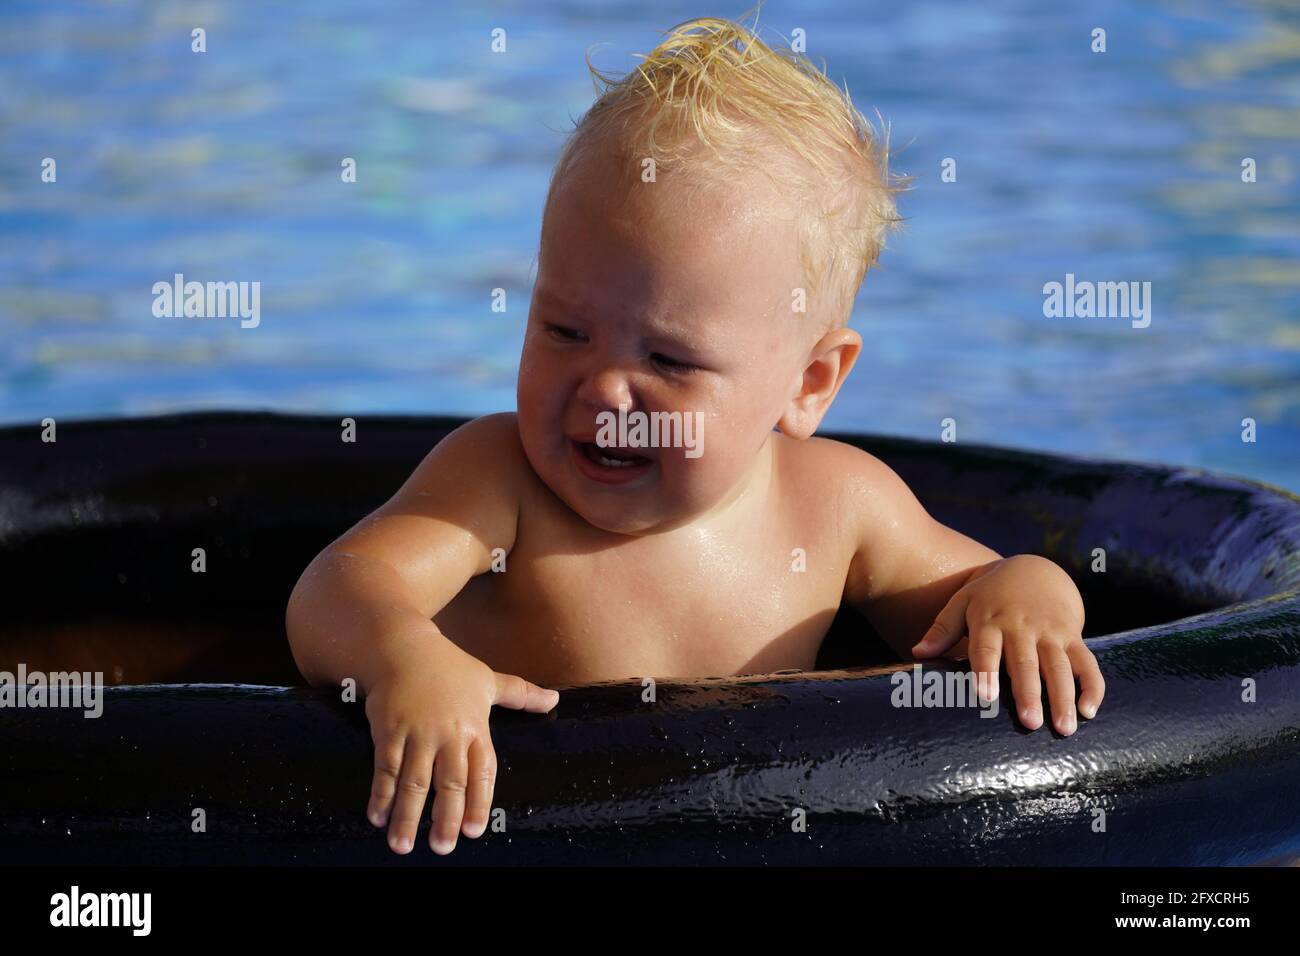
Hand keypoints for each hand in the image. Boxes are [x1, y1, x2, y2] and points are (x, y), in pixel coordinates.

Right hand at [363, 639, 559, 854]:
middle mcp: (448, 733)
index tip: (475, 831)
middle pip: (450, 783)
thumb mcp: (488, 679)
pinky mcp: (389, 731)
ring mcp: (418, 733)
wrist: (402, 646)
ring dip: (408, 816)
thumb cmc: (448, 666)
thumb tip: (554, 699)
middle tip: (444, 848)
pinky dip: (381, 795)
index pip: (483, 772)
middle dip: (446, 819)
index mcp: (475, 726)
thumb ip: (521, 694)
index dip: (480, 803)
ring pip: (415, 782)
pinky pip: (386, 769)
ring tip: (403, 845)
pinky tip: (378, 817)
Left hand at [910, 555, 1103, 734]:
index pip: (987, 648)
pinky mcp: (1073, 637)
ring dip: (1063, 697)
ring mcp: (1051, 632)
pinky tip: (1089, 712)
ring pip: (1059, 667)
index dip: (986, 672)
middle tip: (1029, 723)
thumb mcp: (963, 602)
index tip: (986, 696)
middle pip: (1025, 662)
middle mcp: (1023, 627)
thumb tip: (916, 654)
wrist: (1036, 570)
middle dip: (1029, 693)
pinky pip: (1086, 663)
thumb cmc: (990, 594)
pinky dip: (1091, 686)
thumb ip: (941, 629)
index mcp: (990, 620)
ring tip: (1063, 729)